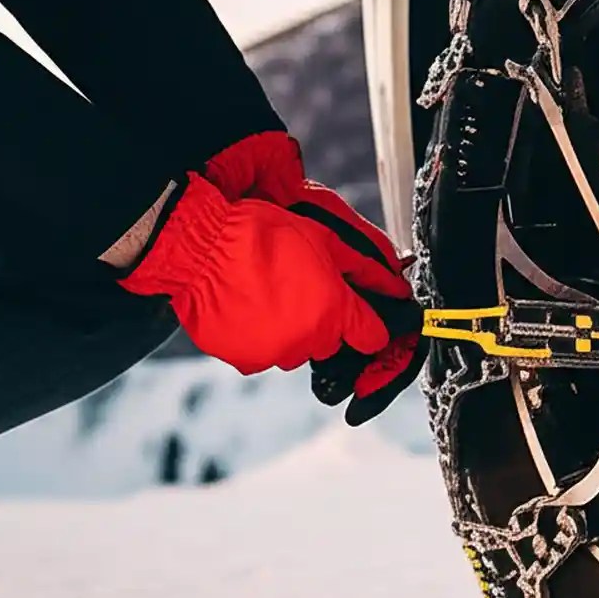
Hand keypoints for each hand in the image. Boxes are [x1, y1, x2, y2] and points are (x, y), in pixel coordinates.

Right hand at [117, 173, 407, 374]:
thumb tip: (395, 285)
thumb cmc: (262, 236)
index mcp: (335, 313)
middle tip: (298, 289)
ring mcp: (276, 354)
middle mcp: (310, 340)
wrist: (202, 249)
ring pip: (296, 348)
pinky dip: (259, 337)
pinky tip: (247, 308)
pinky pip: (262, 354)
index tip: (359, 315)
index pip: (372, 337)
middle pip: (331, 342)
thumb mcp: (325, 241)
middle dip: (323, 321)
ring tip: (268, 295)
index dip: (367, 324)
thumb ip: (365, 270)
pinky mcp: (246, 360)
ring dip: (290, 330)